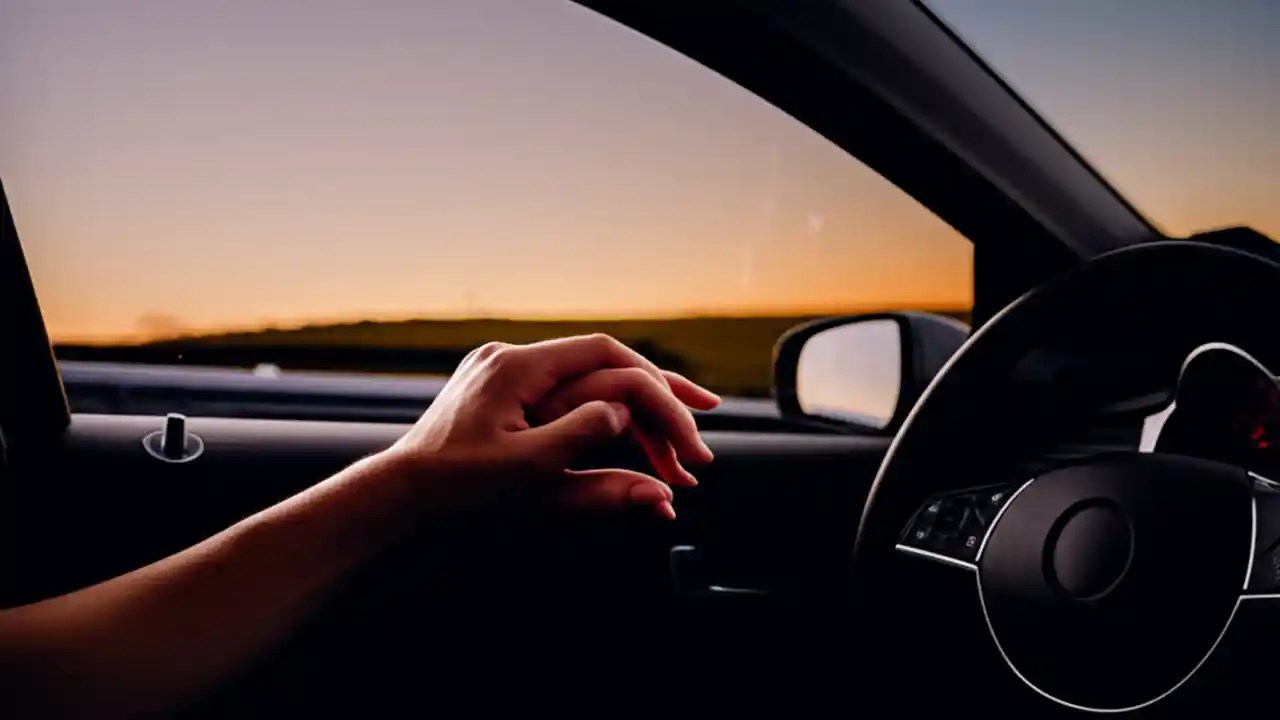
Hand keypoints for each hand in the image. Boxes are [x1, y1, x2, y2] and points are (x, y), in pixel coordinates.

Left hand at [383, 334, 719, 518]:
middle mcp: (510, 359)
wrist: (396, 496)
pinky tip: (629, 434)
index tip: (692, 417)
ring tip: (675, 444)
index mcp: (517, 368)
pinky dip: (599, 416)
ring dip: (631, 410)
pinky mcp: (501, 393)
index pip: (605, 354)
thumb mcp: (529, 480)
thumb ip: (594, 465)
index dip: (657, 383)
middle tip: (705, 416)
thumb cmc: (455, 490)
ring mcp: (503, 373)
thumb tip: (652, 471)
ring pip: (586, 381)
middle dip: (657, 394)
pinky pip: (564, 395)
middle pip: (602, 364)